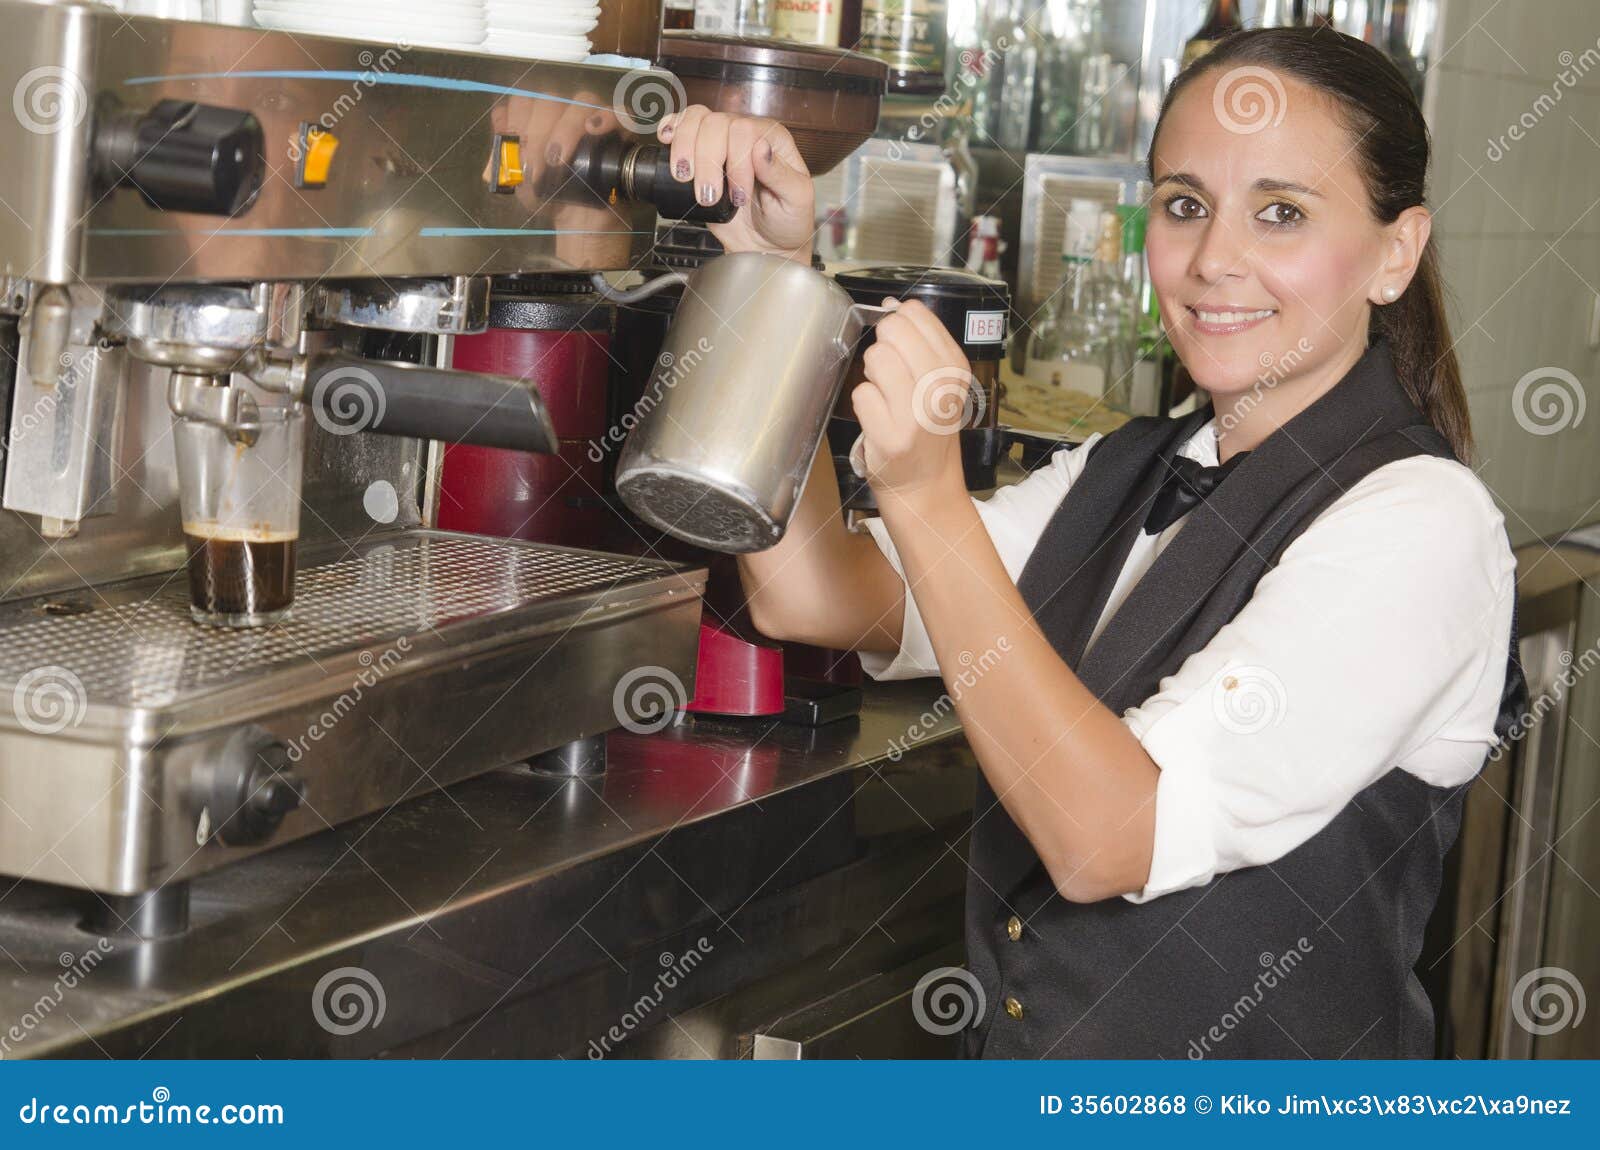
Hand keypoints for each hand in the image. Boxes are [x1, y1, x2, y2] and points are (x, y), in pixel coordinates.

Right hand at [657, 107, 813, 259]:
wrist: (766, 244)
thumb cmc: (785, 221)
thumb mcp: (796, 200)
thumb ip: (782, 175)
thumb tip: (762, 148)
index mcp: (773, 139)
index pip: (746, 131)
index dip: (737, 163)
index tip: (740, 195)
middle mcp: (746, 135)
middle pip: (716, 123)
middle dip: (708, 162)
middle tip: (710, 196)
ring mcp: (721, 142)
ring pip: (696, 120)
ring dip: (685, 149)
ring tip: (686, 178)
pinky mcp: (700, 155)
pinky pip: (683, 126)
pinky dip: (672, 129)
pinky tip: (666, 139)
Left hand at [851, 300, 976, 505]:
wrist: (925, 481)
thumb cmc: (926, 427)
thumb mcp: (940, 380)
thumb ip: (919, 341)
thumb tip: (890, 305)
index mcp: (955, 366)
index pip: (914, 313)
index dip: (898, 326)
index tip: (903, 349)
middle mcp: (942, 386)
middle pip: (892, 330)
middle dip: (883, 347)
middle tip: (892, 376)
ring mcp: (917, 412)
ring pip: (875, 358)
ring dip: (872, 376)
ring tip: (887, 398)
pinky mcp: (892, 435)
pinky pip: (861, 394)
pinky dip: (864, 405)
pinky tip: (879, 418)